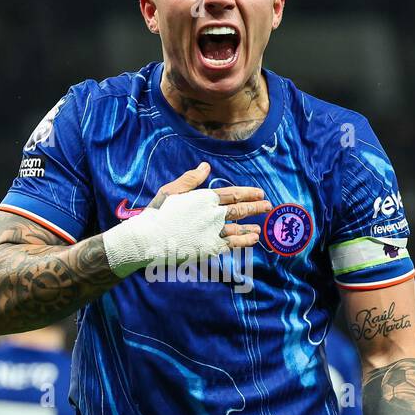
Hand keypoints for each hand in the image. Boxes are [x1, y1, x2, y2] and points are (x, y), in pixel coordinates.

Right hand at [103, 162, 271, 274]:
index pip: (233, 194)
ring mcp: (213, 232)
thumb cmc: (156, 214)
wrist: (147, 239)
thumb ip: (191, 179)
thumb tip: (206, 166)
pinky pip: (232, 244)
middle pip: (240, 210)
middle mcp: (212, 214)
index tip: (259, 193)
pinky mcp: (210, 248)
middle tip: (267, 206)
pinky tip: (253, 239)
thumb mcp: (171, 191)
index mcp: (204, 198)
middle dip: (256, 207)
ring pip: (239, 227)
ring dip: (251, 225)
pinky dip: (244, 241)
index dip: (248, 193)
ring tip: (260, 226)